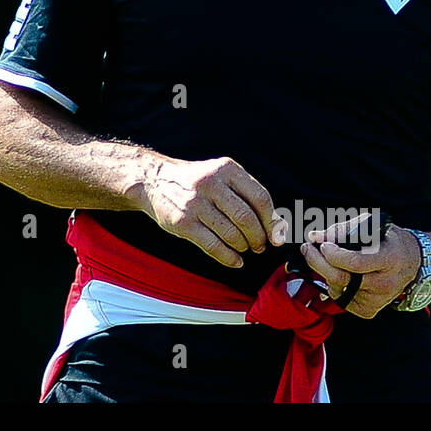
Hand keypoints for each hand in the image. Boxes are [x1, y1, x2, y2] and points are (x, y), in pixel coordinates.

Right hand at [139, 157, 288, 267]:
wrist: (154, 181)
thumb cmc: (195, 182)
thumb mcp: (220, 175)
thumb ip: (245, 193)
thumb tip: (276, 224)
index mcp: (226, 169)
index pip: (260, 198)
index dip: (272, 221)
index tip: (277, 236)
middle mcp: (211, 184)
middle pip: (247, 218)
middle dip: (259, 237)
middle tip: (260, 246)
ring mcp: (195, 204)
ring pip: (231, 234)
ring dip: (243, 247)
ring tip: (244, 248)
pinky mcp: (183, 223)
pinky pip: (213, 246)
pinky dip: (229, 258)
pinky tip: (235, 261)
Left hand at [300, 215, 421, 318]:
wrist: (411, 262)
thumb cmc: (388, 241)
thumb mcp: (371, 227)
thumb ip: (342, 230)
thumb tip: (315, 236)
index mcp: (389, 259)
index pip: (356, 262)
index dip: (334, 254)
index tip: (321, 243)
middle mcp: (385, 283)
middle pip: (342, 278)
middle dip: (317, 262)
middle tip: (307, 248)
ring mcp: (378, 300)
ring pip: (338, 289)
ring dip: (324, 273)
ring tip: (325, 259)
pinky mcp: (370, 310)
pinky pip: (342, 300)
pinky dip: (334, 287)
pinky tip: (338, 275)